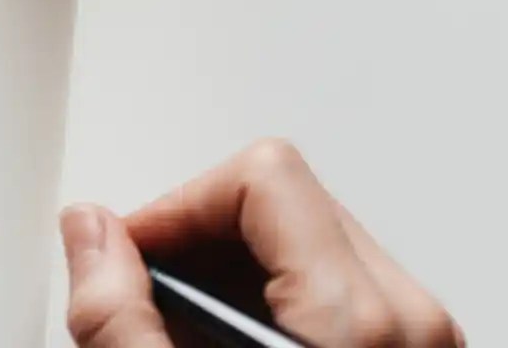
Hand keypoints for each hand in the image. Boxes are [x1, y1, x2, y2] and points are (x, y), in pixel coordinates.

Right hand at [59, 139, 463, 347]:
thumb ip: (118, 317)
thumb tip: (87, 233)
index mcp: (361, 323)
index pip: (260, 176)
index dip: (174, 204)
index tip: (126, 249)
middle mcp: (410, 321)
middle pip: (283, 196)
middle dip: (195, 234)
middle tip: (143, 291)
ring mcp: (420, 339)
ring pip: (304, 235)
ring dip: (225, 265)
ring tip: (181, 328)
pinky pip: (331, 280)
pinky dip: (264, 295)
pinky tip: (225, 342)